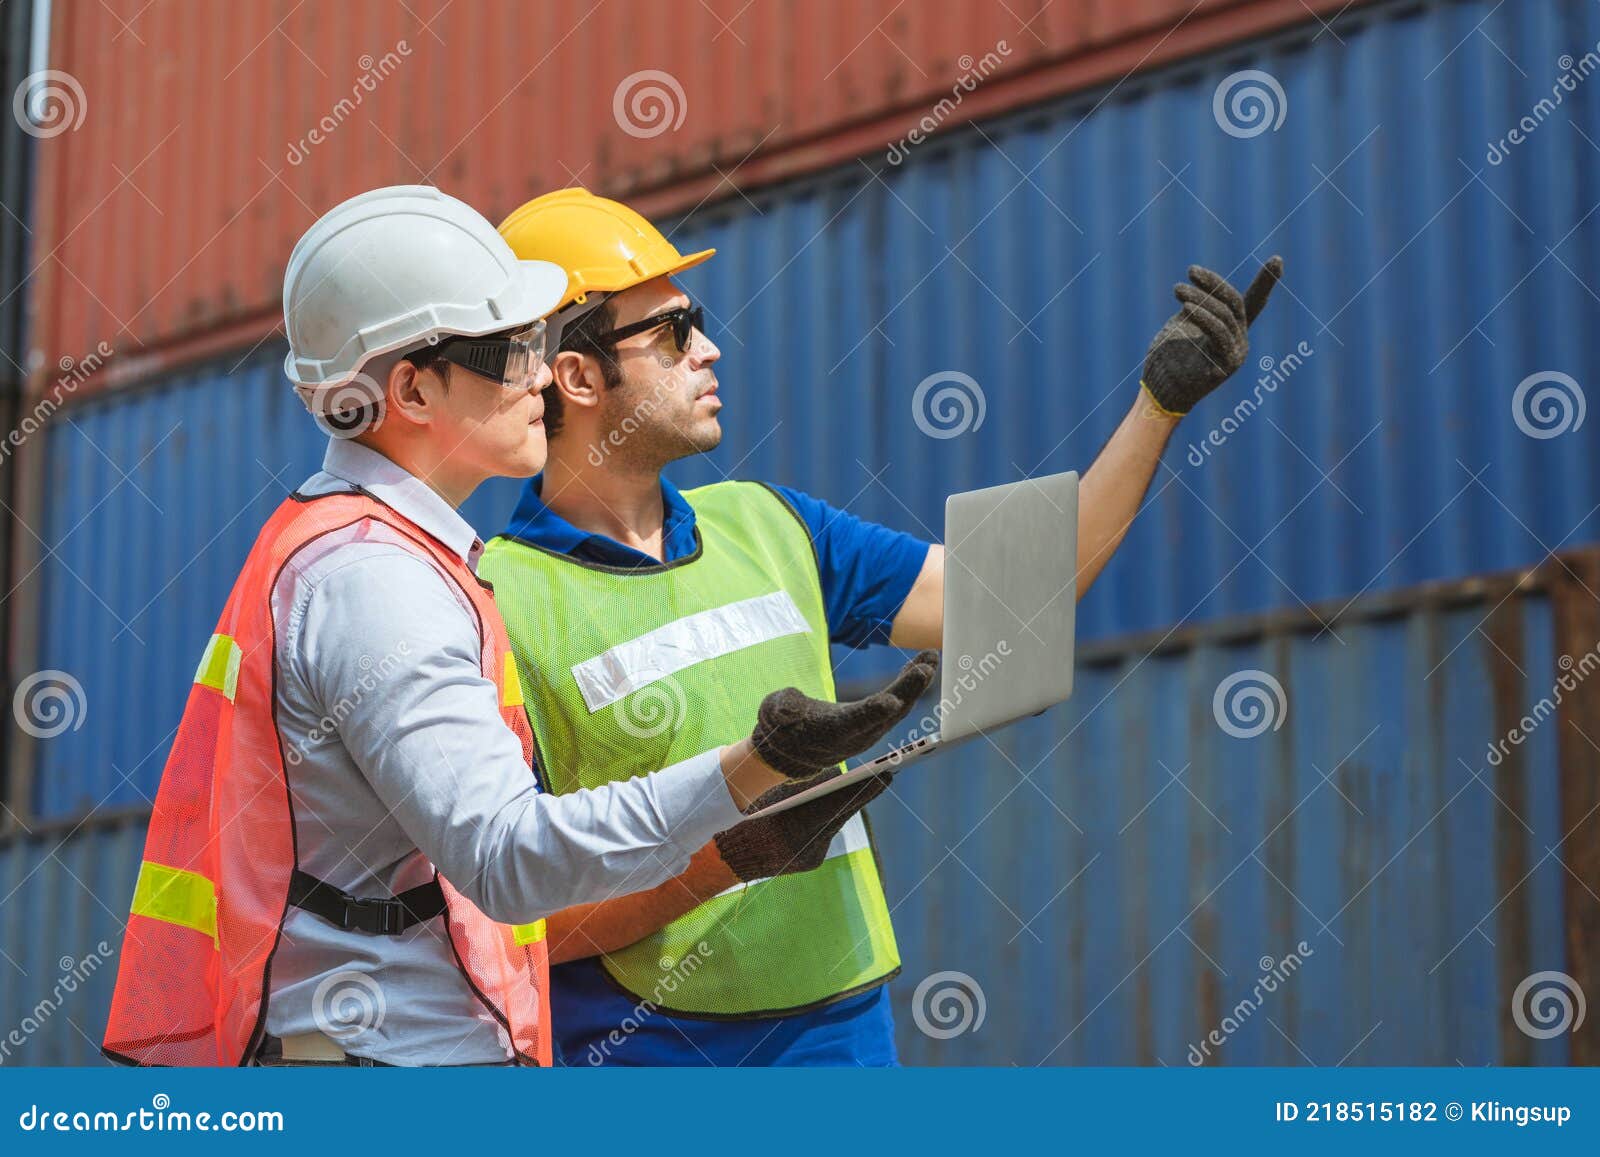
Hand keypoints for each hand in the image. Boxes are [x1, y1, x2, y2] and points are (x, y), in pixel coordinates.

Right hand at [713, 768, 893, 881]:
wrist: (724, 858)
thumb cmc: (743, 819)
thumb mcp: (770, 795)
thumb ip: (801, 787)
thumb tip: (833, 773)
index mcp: (799, 826)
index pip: (840, 804)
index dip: (865, 787)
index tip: (886, 773)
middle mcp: (810, 845)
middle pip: (844, 813)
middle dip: (862, 793)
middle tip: (887, 773)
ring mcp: (812, 855)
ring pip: (835, 823)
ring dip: (844, 804)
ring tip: (864, 783)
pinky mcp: (811, 860)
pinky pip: (824, 833)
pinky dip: (827, 818)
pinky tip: (834, 803)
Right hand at [749, 650, 937, 777]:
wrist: (793, 748)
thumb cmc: (782, 724)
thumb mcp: (774, 712)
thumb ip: (781, 709)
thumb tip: (786, 711)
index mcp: (834, 732)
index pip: (856, 722)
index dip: (873, 712)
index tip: (890, 701)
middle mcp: (859, 734)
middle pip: (889, 713)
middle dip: (908, 689)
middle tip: (926, 667)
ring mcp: (872, 729)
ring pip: (900, 707)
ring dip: (917, 682)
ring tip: (931, 657)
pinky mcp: (877, 720)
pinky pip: (900, 701)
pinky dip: (912, 682)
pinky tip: (924, 663)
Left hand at [1141, 257, 1282, 416]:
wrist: (1159, 391)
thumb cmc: (1167, 358)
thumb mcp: (1183, 323)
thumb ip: (1197, 306)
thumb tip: (1201, 290)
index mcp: (1232, 331)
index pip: (1254, 302)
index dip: (1265, 282)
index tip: (1278, 259)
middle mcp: (1240, 342)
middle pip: (1235, 303)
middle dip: (1213, 283)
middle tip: (1190, 271)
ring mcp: (1236, 354)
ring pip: (1226, 316)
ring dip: (1200, 299)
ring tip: (1178, 290)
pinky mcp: (1226, 365)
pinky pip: (1219, 333)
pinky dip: (1204, 316)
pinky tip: (1186, 307)